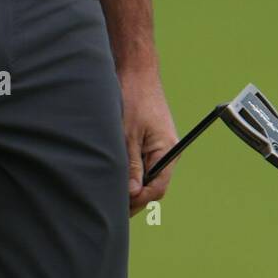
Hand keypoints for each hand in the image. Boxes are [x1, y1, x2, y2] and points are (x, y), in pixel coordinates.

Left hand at [120, 68, 177, 217]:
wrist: (136, 70)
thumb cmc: (133, 97)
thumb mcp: (128, 134)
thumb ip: (131, 165)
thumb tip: (133, 194)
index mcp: (168, 151)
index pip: (157, 188)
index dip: (139, 200)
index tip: (121, 206)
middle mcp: (167, 152)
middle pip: (152, 185)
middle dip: (134, 196)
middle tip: (112, 206)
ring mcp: (158, 146)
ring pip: (145, 175)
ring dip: (130, 183)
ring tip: (109, 191)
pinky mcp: (149, 140)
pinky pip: (141, 162)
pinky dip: (130, 170)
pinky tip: (114, 173)